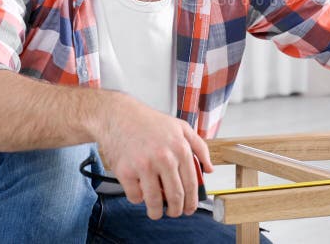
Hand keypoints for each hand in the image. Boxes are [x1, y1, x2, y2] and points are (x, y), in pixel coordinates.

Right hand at [93, 92, 213, 219]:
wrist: (119, 116)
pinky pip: (135, 196)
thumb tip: (210, 169)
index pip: (191, 184)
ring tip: (156, 212)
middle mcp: (164, 158)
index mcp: (180, 148)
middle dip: (176, 211)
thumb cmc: (150, 122)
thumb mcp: (181, 127)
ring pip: (154, 201)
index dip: (192, 201)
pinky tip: (139, 192)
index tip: (190, 209)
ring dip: (156, 212)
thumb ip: (199, 147)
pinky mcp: (125, 171)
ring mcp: (144, 165)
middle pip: (175, 196)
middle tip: (174, 213)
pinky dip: (138, 199)